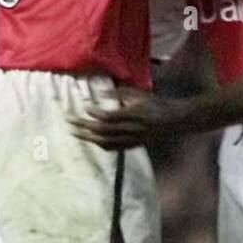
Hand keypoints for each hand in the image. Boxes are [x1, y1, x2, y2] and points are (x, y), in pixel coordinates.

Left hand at [68, 87, 182, 149]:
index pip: (110, 117)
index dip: (95, 114)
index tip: (84, 108)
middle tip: (69, 122)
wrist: (172, 120)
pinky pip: (113, 148)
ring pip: (106, 141)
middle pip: (103, 131)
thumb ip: (119, 94)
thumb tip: (100, 94)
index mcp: (133, 114)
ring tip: (75, 132)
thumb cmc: (155, 103)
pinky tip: (91, 140)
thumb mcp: (139, 94)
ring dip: (88, 138)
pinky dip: (100, 144)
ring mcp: (132, 139)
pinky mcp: (133, 145)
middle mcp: (131, 128)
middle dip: (84, 127)